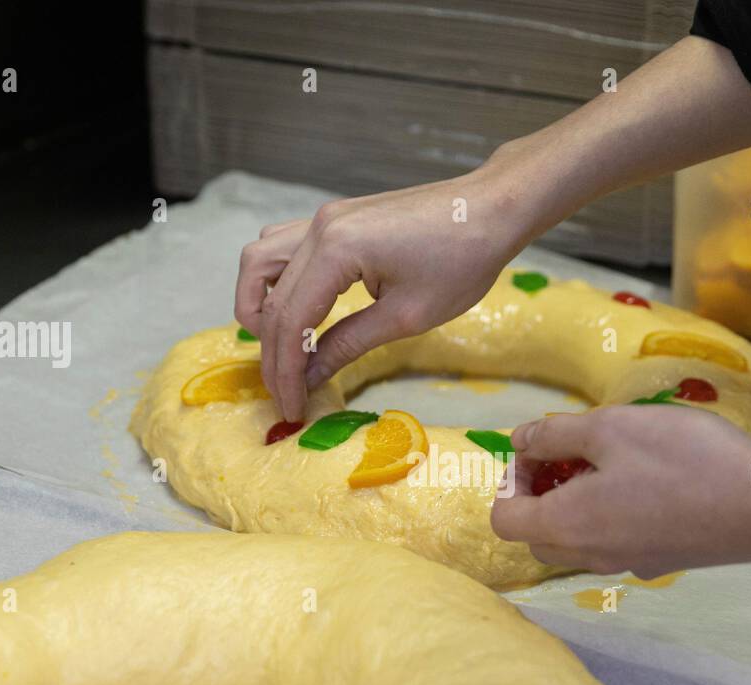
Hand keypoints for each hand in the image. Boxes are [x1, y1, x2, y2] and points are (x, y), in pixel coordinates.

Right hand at [235, 171, 527, 421]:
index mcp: (336, 249)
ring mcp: (324, 218)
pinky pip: (283, 247)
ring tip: (278, 349)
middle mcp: (319, 228)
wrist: (491, 209)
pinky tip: (297, 311)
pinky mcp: (336, 219)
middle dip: (272, 352)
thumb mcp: (405, 316)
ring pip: (260, 261)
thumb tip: (310, 375)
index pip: (289, 319)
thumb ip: (348, 344)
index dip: (285, 370)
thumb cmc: (462, 261)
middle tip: (286, 393)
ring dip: (259, 307)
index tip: (291, 407)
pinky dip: (278, 282)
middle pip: (270, 298)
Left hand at [490, 405, 750, 577]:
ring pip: (575, 543)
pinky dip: (608, 516)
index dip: (511, 482)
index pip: (504, 519)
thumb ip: (554, 434)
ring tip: (608, 463)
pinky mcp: (659, 563)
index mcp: (566, 525)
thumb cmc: (681, 459)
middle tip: (569, 456)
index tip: (539, 450)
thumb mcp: (610, 428)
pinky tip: (646, 482)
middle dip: (539, 495)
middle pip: (536, 536)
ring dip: (574, 506)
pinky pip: (613, 544)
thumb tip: (518, 441)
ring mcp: (626, 565)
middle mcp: (589, 556)